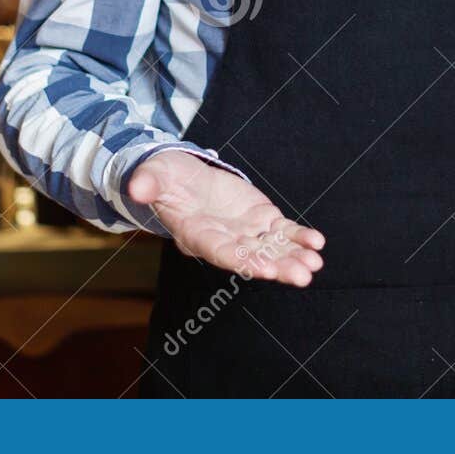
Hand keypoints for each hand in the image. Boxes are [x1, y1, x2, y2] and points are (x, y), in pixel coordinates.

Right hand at [126, 149, 325, 285]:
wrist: (182, 176)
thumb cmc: (164, 179)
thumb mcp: (153, 176)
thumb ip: (147, 183)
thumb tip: (137, 187)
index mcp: (197, 235)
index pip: (222, 252)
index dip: (243, 261)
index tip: (265, 269)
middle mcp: (224, 239)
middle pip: (253, 257)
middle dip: (277, 266)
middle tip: (302, 276)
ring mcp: (245, 231)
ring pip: (272, 248)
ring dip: (294, 257)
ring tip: (315, 265)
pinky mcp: (260, 218)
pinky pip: (283, 231)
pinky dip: (299, 237)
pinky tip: (317, 243)